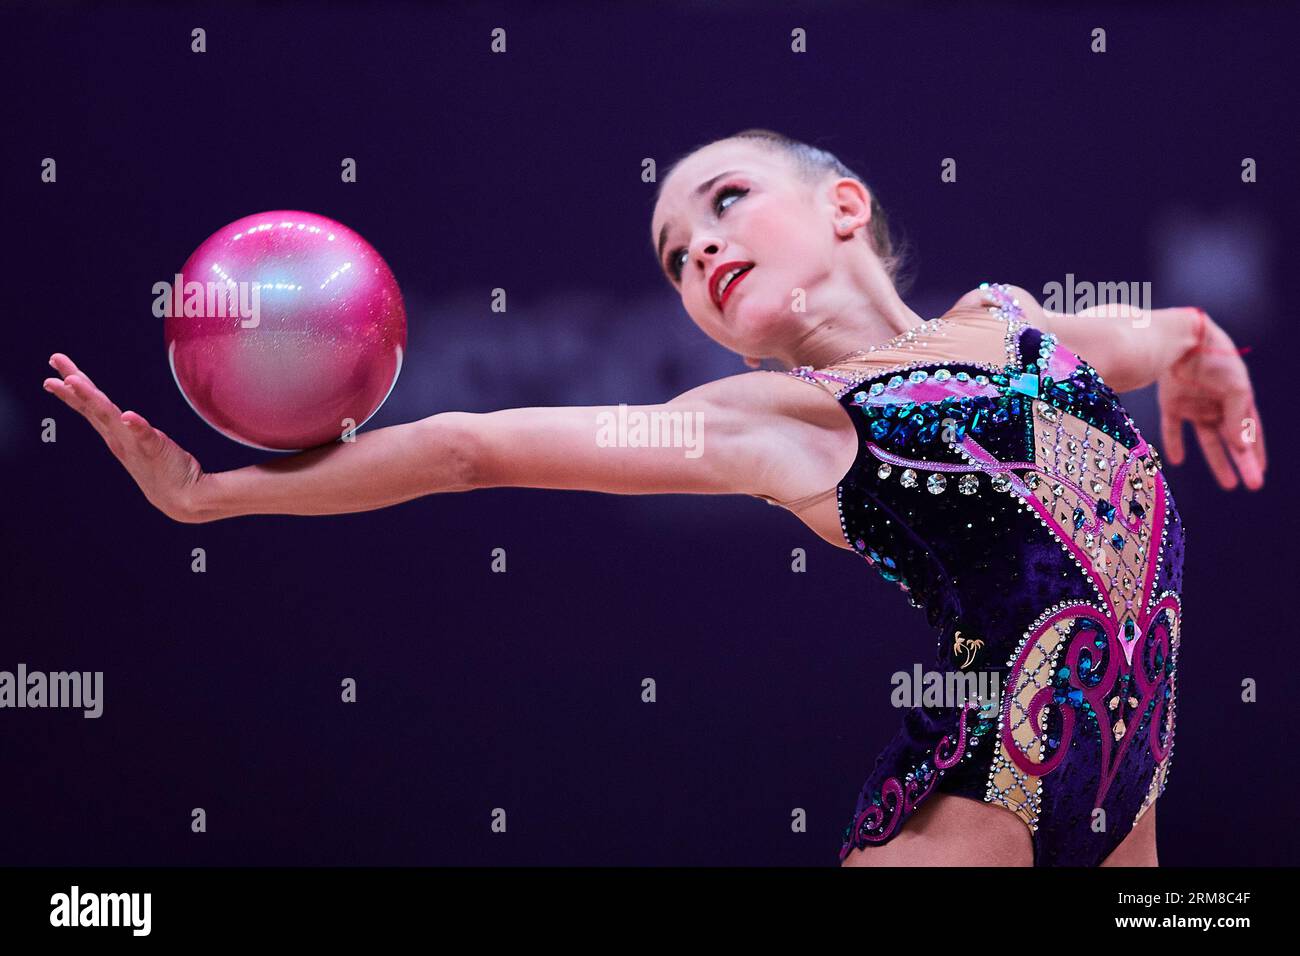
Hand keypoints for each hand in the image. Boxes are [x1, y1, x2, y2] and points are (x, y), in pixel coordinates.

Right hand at [43, 353, 207, 521]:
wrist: (182, 498)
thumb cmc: (164, 469)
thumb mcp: (142, 443)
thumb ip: (132, 429)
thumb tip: (123, 415)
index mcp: (115, 434)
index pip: (90, 405)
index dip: (73, 386)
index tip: (57, 366)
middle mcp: (118, 438)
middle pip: (93, 405)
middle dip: (73, 383)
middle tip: (56, 360)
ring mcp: (134, 444)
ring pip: (109, 417)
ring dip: (92, 399)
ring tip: (74, 381)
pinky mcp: (155, 450)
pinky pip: (144, 436)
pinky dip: (135, 426)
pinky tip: (127, 416)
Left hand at [1156, 310, 1265, 490]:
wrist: (1179, 340)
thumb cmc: (1215, 360)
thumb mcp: (1236, 388)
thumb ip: (1239, 418)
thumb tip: (1242, 448)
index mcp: (1239, 397)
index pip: (1251, 430)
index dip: (1256, 451)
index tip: (1260, 473)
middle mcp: (1218, 403)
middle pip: (1232, 438)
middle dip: (1242, 462)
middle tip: (1250, 486)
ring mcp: (1195, 403)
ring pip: (1207, 438)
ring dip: (1216, 460)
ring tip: (1228, 484)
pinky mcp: (1171, 402)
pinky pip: (1173, 427)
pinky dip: (1174, 442)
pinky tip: (1178, 460)